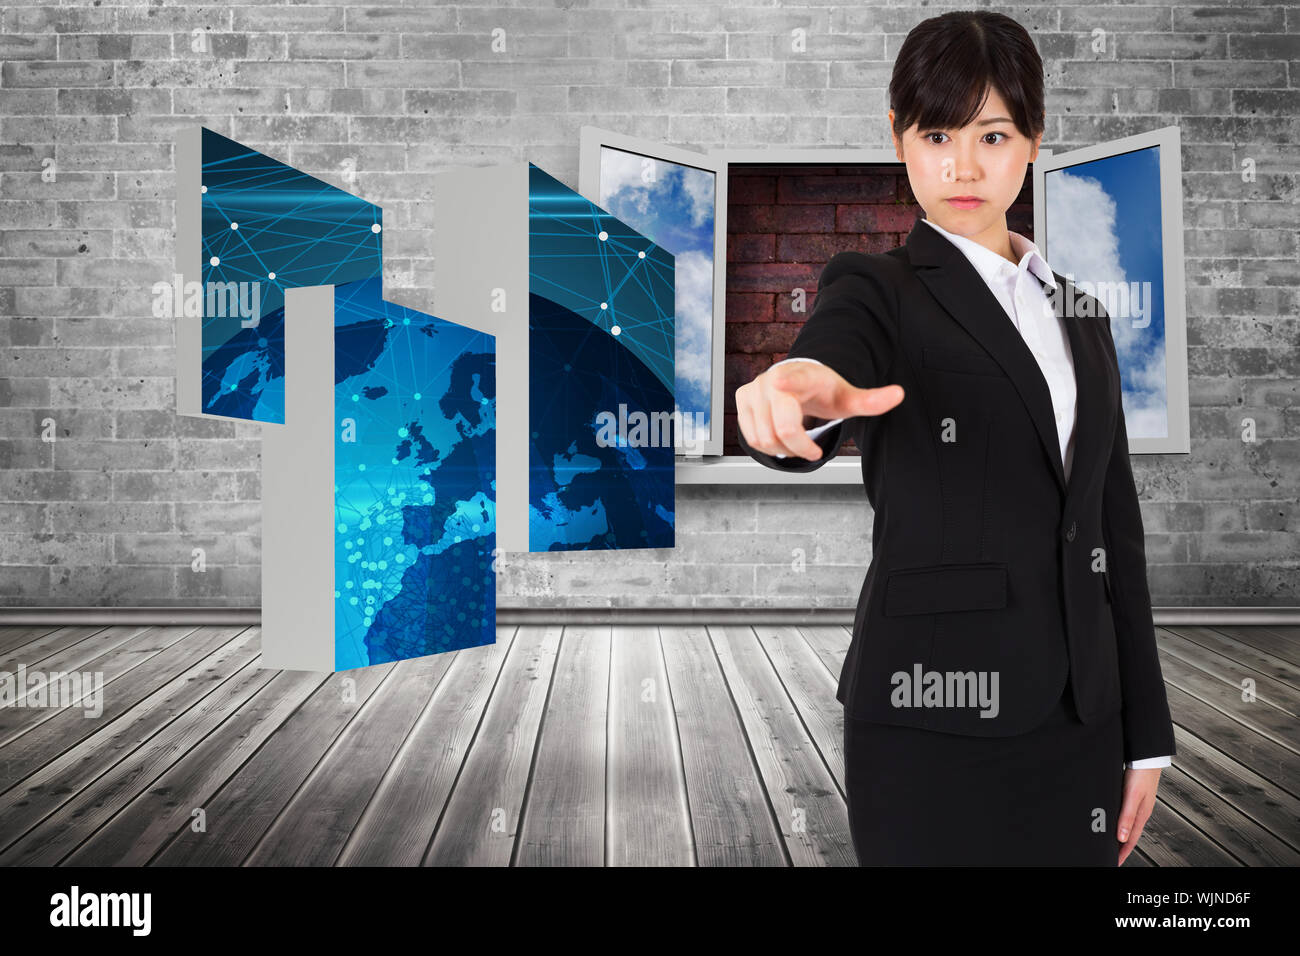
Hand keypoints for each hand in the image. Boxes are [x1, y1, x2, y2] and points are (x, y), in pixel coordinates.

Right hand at [736, 361, 904, 459]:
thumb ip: (871, 401)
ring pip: (764, 438)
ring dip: (783, 450)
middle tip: (812, 450)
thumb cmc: (822, 391)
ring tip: (796, 442)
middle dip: (799, 447)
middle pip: (781, 429)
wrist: (795, 379)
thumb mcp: (847, 397)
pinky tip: (780, 440)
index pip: (791, 379)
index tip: (779, 382)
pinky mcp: (742, 399)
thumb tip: (899, 394)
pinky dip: (767, 447)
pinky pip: (751, 437)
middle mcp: (771, 380)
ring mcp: (753, 390)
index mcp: (800, 376)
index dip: (784, 382)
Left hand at [1116, 767, 1160, 864]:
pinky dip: (1120, 822)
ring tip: (1111, 843)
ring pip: (1127, 825)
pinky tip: (1114, 821)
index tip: (1114, 862)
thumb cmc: (1141, 774)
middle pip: (1129, 834)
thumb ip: (1127, 816)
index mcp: (1141, 815)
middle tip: (1111, 856)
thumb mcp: (1132, 796)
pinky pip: (1126, 815)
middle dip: (1120, 847)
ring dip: (1120, 835)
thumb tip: (1121, 837)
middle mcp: (1140, 812)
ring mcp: (1137, 804)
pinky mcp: (1133, 796)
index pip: (1130, 839)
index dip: (1122, 852)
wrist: (1146, 755)